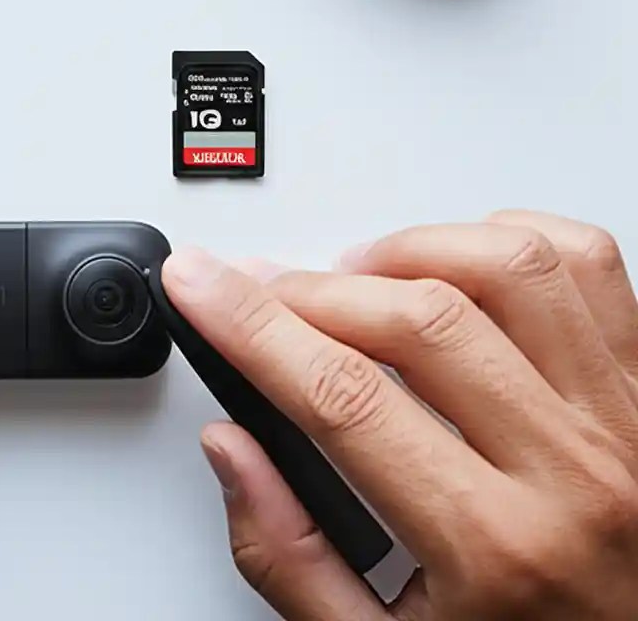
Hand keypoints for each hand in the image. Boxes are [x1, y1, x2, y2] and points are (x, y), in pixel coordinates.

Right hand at [163, 211, 637, 619]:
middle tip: (259, 294)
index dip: (252, 326)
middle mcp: (571, 471)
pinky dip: (512, 238)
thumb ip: (290, 557)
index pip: (343, 396)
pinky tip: (458, 263)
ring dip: (409, 251)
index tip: (200, 286)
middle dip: (310, 291)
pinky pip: (590, 267)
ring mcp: (623, 422)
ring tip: (356, 276)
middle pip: (418, 319)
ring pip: (510, 268)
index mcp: (492, 546)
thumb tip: (232, 451)